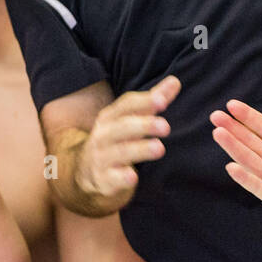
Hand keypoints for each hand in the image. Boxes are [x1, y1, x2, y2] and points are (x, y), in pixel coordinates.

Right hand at [77, 76, 179, 198]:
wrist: (86, 172)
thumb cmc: (117, 139)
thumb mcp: (130, 119)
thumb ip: (153, 101)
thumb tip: (175, 81)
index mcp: (111, 117)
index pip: (126, 106)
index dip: (144, 102)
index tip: (162, 101)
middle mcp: (104, 135)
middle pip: (122, 127)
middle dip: (143, 125)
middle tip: (165, 126)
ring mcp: (102, 158)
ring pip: (120, 152)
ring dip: (140, 150)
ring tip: (159, 148)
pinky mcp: (104, 180)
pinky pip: (112, 179)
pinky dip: (122, 178)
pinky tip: (133, 177)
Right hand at [210, 91, 261, 240]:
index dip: (249, 117)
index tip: (232, 104)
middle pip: (251, 142)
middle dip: (233, 129)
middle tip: (215, 115)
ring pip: (250, 161)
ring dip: (234, 148)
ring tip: (218, 133)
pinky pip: (258, 186)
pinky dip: (245, 178)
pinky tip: (232, 167)